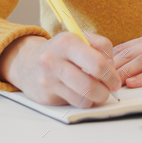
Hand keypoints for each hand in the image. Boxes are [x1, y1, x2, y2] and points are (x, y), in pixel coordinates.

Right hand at [0, 31, 121, 107]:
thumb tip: (113, 70)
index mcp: (66, 42)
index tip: (115, 79)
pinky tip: (82, 94)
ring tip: (96, 91)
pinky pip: (74, 104)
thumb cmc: (60, 51)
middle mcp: (54, 60)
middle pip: (90, 85)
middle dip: (106, 90)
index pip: (96, 63)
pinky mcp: (45, 96)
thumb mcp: (79, 38)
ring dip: (96, 98)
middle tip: (109, 89)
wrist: (27, 62)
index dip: (111, 74)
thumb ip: (101, 47)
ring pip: (83, 99)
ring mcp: (48, 80)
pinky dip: (83, 101)